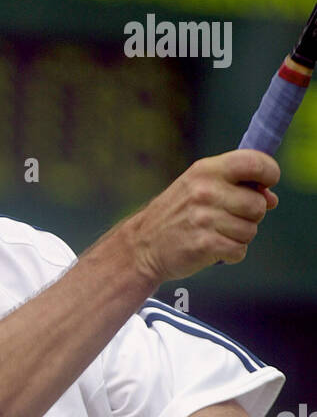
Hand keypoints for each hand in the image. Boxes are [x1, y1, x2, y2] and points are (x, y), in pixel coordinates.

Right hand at [123, 149, 280, 284]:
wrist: (143, 245)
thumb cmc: (177, 214)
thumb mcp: (199, 187)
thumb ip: (236, 185)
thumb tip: (271, 198)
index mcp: (206, 170)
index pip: (254, 162)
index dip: (270, 173)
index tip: (267, 184)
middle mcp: (205, 192)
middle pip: (258, 205)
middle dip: (251, 216)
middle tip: (230, 219)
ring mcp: (204, 219)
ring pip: (251, 230)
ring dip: (240, 236)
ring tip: (218, 234)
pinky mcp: (204, 244)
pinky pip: (240, 250)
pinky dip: (232, 253)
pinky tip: (215, 248)